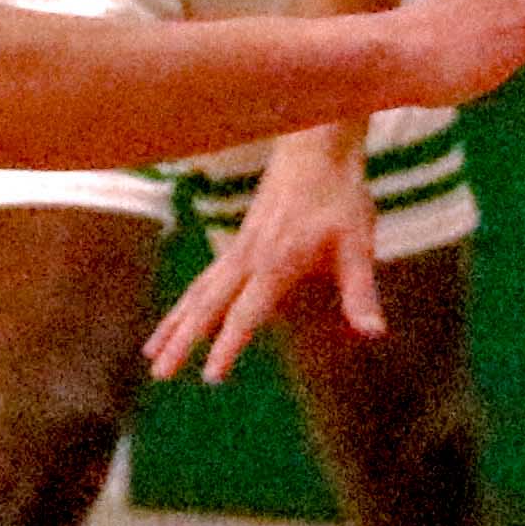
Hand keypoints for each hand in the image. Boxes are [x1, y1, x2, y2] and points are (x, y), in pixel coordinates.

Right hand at [149, 125, 373, 382]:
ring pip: (197, 293)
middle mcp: (248, 258)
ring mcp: (239, 249)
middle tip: (158, 376)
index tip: (210, 377)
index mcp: (276, 263)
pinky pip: (204, 279)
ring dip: (173, 324)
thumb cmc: (340, 196)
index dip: (227, 347)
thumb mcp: (358, 244)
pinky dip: (186, 303)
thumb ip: (361, 292)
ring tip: (149, 354)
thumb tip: (374, 333)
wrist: (315, 148)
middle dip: (181, 342)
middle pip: (206, 306)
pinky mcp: (239, 243)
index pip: (245, 314)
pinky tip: (177, 319)